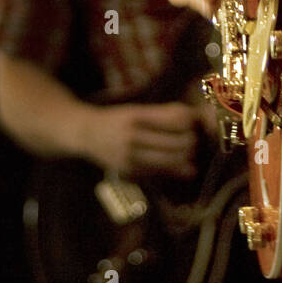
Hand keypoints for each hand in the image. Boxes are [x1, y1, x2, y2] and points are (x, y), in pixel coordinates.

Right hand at [84, 100, 199, 178]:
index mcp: (137, 116)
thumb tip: (193, 119)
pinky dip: (175, 170)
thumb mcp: (137, 110)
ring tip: (188, 151)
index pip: (175, 120)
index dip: (191, 122)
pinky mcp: (129, 171)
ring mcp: (130, 156)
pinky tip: (184, 167)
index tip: (193, 121)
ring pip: (172, 160)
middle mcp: (133, 136)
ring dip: (186, 157)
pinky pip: (159, 172)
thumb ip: (165, 114)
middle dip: (192, 141)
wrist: (86, 134)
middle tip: (194, 138)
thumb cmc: (117, 119)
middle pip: (177, 142)